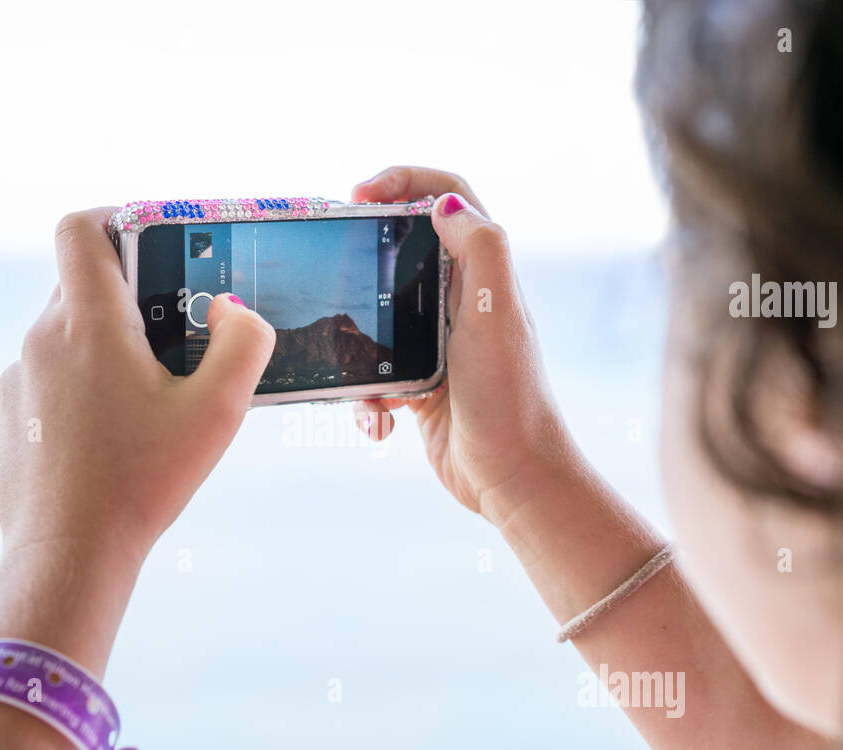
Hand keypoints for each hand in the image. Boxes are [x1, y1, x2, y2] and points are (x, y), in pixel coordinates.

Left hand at [0, 207, 274, 670]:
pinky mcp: (8, 422)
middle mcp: (41, 341)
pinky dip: (82, 390)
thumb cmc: (143, 481)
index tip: (157, 240)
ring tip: (151, 398)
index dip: (117, 217)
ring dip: (108, 349)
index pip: (80, 229)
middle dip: (131, 296)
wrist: (68, 555)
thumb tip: (233, 311)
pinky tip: (115, 440)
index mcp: (87, 324)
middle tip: (177, 333)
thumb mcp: (218, 411)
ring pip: (66, 338)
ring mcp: (17, 382)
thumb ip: (243, 343)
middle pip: (81, 285)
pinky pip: (48, 383)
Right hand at [351, 167, 570, 522]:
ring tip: (358, 375)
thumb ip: (480, 248)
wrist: (512, 477)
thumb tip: (444, 202)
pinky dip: (368, 398)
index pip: (447, 197)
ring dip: (358, 347)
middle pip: (401, 252)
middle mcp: (460, 301)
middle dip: (363, 261)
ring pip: (377, 320)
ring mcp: (438, 343)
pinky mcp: (420, 385)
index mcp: (482, 272)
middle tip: (330, 268)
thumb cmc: (509, 396)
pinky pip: (374, 376)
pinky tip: (380, 420)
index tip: (357, 194)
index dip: (404, 180)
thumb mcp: (496, 313)